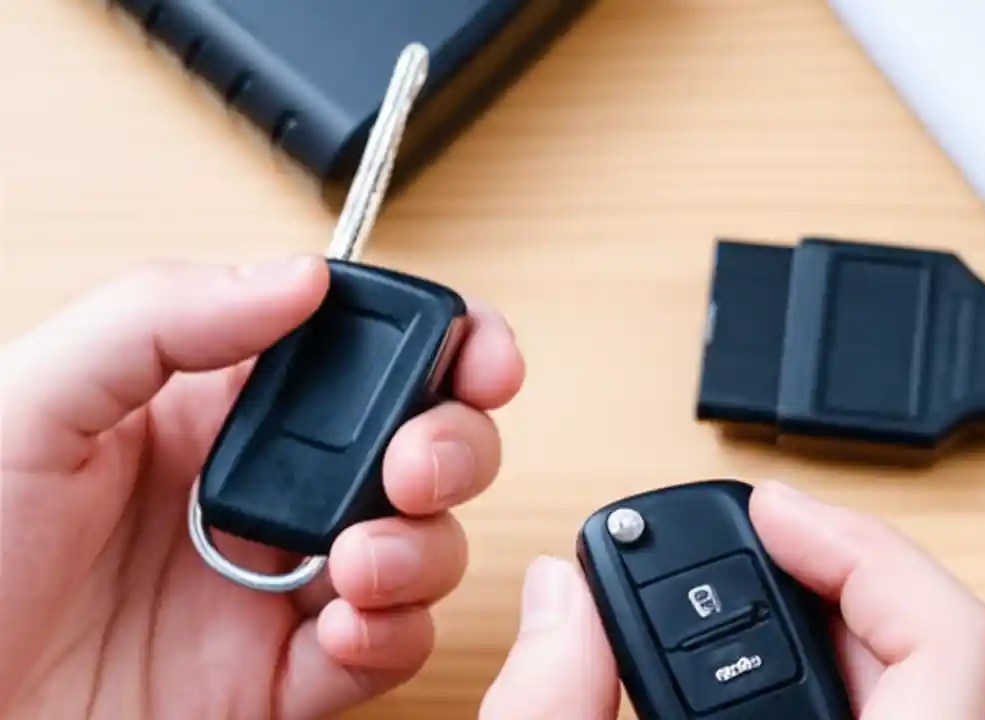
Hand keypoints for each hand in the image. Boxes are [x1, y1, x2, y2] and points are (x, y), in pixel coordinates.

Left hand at [0, 256, 523, 718]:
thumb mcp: (32, 404)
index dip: (442, 343)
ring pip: (424, 544)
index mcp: (212, 406)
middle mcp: (264, 489)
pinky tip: (345, 626)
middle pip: (420, 443)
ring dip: (424, 547)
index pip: (360, 352)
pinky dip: (395, 635)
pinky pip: (387, 647)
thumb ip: (161, 317)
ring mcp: (281, 582)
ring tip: (359, 562)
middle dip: (453, 445)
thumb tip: (299, 278)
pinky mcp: (284, 675)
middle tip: (418, 464)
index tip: (479, 352)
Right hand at [480, 481, 984, 718]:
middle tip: (751, 538)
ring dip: (832, 620)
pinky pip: (902, 710)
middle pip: (940, 640)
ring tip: (748, 598)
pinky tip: (762, 674)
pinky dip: (835, 671)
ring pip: (923, 678)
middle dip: (833, 570)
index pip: (959, 645)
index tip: (777, 509)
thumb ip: (553, 713)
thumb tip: (558, 598)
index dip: (866, 547)